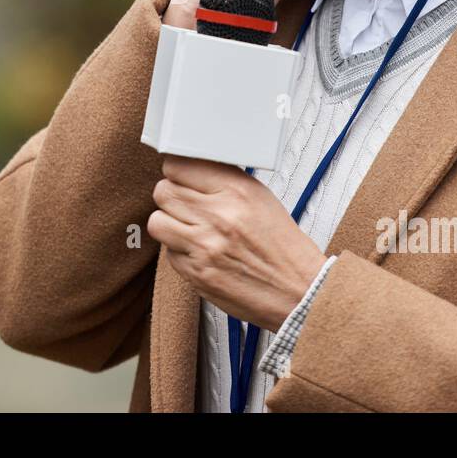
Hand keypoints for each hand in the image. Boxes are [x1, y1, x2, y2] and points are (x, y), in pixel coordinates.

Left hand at [147, 155, 328, 331]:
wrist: (299, 291)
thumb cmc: (281, 246)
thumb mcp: (260, 198)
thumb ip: (223, 180)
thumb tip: (190, 169)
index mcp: (236, 191)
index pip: (179, 166)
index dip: (177, 172)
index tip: (181, 178)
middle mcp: (218, 215)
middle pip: (163, 191)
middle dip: (171, 197)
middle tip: (186, 205)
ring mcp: (204, 246)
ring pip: (157, 221)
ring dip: (168, 223)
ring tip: (187, 228)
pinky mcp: (196, 273)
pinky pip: (168, 253)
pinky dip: (179, 251)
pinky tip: (200, 253)